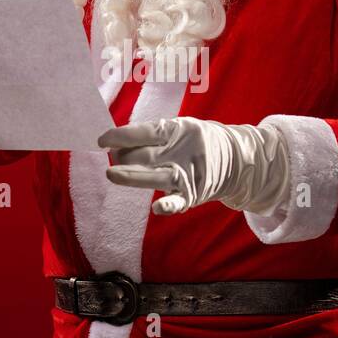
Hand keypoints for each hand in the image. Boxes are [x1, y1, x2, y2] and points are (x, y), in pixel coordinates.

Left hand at [97, 116, 289, 217]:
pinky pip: (179, 201)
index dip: (122, 135)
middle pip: (148, 154)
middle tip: (111, 158)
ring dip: (133, 176)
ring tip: (112, 174)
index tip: (101, 140)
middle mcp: (183, 150)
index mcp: (178, 129)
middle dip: (125, 157)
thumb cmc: (194, 142)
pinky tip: (158, 208)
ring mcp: (188, 173)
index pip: (146, 131)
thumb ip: (151, 137)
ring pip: (158, 176)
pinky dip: (170, 205)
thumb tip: (114, 145)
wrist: (236, 158)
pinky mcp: (193, 193)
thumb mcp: (178, 130)